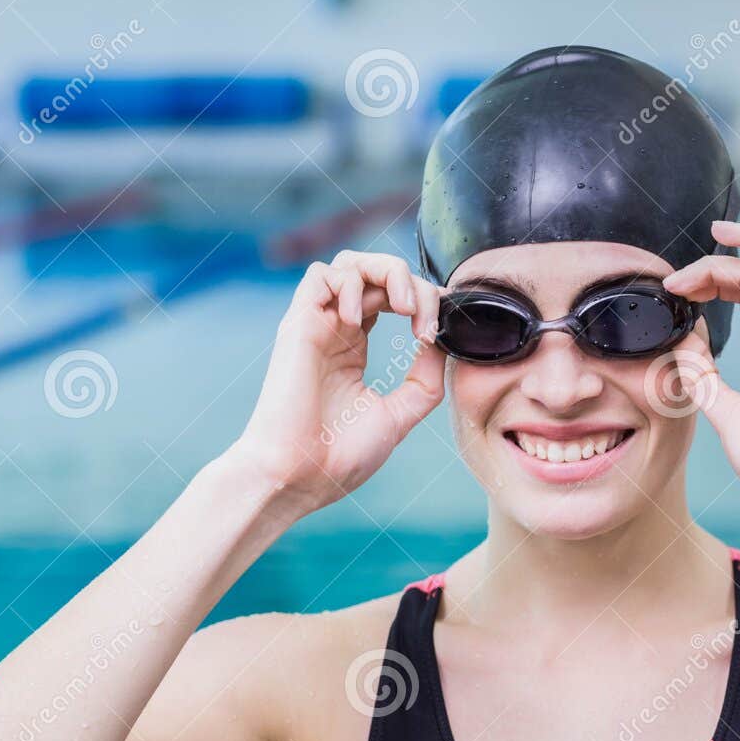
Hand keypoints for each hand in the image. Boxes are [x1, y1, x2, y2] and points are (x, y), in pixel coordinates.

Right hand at [231, 250, 445, 512]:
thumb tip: (440, 341)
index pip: (392, 298)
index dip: (423, 303)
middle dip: (412, 283)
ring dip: (386, 274)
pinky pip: (321, 275)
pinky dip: (349, 284)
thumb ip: (423, 378)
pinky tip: (358, 321)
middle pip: (376, 273)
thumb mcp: (398, 415)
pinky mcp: (298, 325)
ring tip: (401, 310)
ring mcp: (317, 325)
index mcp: (354, 349)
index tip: (439, 333)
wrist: (298, 477)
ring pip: (351, 263)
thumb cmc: (339, 456)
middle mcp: (335, 331)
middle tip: (423, 319)